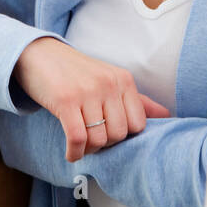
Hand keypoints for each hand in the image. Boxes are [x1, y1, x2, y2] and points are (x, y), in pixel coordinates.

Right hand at [13, 36, 168, 161]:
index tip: (108, 134)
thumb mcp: (110, 80)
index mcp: (123, 80)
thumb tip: (167, 116)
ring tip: (80, 144)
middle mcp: (109, 84)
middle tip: (92, 140)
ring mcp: (87, 91)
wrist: (39, 55)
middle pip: (118, 134)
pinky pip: (77, 138)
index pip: (138, 124)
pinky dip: (74, 152)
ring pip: (99, 139)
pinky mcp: (65, 100)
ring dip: (88, 150)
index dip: (123, 136)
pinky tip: (71, 152)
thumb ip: (137, 100)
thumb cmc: (76, 73)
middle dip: (105, 145)